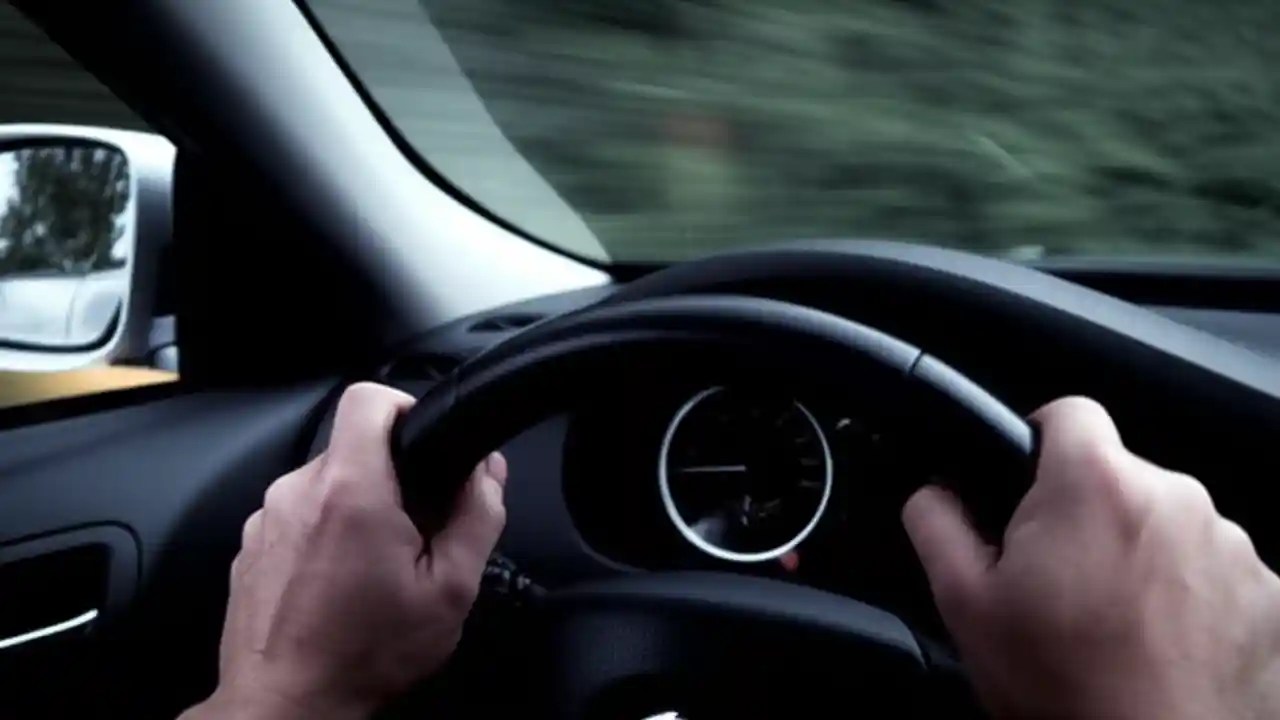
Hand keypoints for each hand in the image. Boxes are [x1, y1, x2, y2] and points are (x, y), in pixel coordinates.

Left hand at [182, 383, 507, 719]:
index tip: (424, 444)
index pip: (368, 398)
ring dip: (353, 511)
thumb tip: (487, 474)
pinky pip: (296, 518)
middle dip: (389, 479)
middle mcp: (297, 492)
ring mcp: (265, 520)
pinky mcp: (248, 547)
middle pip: (352, 448)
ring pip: (324, 486)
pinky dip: (321, 537)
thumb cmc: (364, 654)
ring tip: (374, 569)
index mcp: (350, 489)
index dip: (403, 408)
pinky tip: (338, 586)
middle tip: (414, 533)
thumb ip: (477, 518)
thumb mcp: (449, 590)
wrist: (285, 707)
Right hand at [903, 397, 1279, 719]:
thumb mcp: (963, 603)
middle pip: (1117, 476)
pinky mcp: (1266, 593)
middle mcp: (1173, 498)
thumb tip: (933, 491)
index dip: (1040, 444)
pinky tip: (1157, 642)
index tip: (1030, 489)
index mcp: (1093, 486)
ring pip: (1165, 522)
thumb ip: (936, 523)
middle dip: (1086, 516)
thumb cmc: (1064, 690)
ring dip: (1139, 554)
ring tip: (1110, 621)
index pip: (1068, 412)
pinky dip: (1187, 594)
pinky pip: (1212, 568)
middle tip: (1058, 582)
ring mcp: (1229, 546)